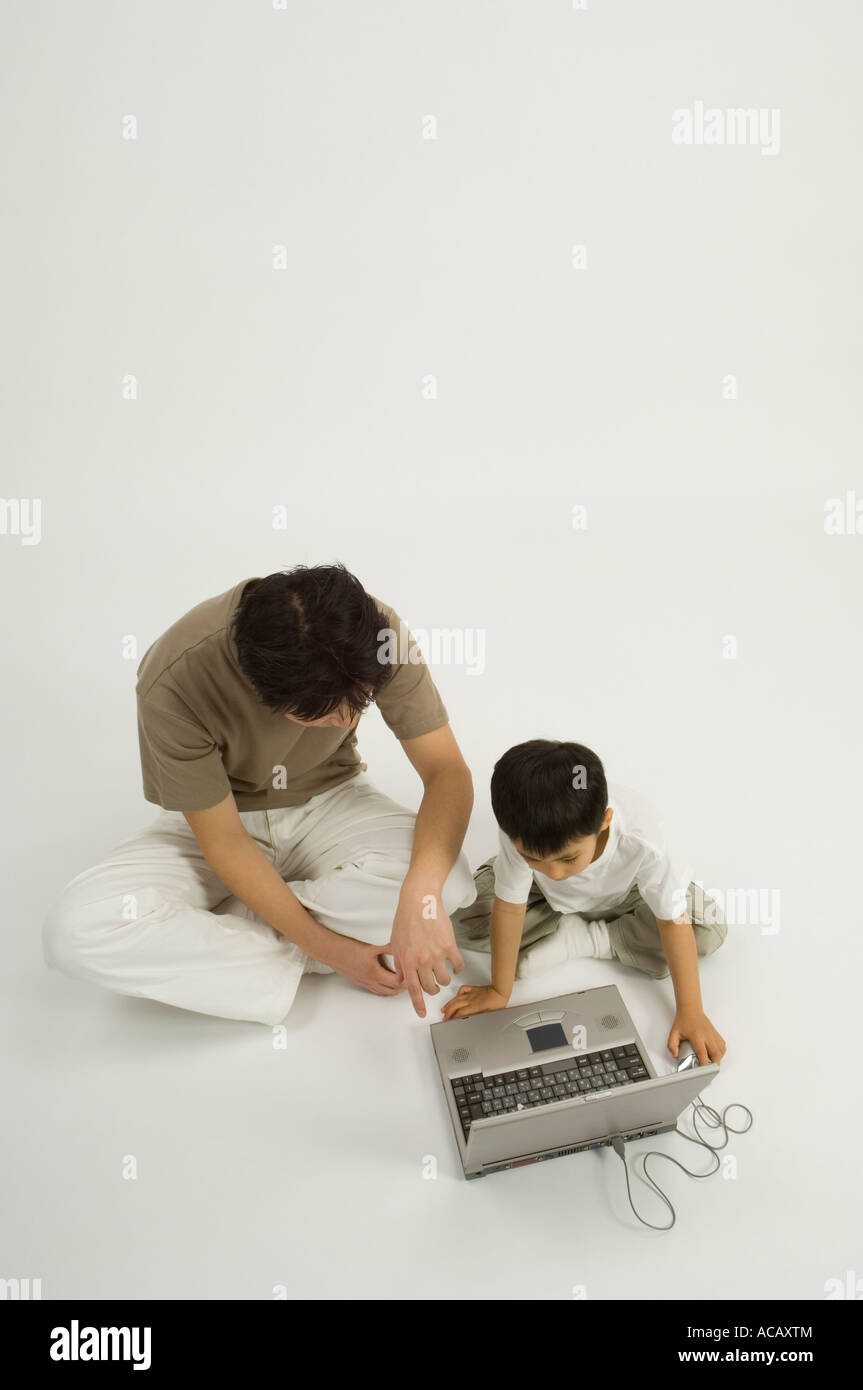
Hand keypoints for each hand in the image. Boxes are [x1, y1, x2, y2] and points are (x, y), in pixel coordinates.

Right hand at [326, 935, 406, 997]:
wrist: (332, 953)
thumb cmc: (348, 949)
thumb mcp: (371, 948)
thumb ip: (388, 948)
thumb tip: (401, 946)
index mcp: (374, 973)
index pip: (396, 983)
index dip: (407, 980)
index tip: (413, 975)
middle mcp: (370, 981)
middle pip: (392, 991)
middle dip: (404, 987)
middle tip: (412, 980)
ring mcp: (365, 984)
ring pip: (385, 993)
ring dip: (395, 989)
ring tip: (403, 982)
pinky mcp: (361, 983)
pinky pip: (377, 991)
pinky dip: (386, 989)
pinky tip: (389, 982)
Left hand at [389, 875, 464, 1018]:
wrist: (420, 901)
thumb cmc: (406, 918)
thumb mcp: (395, 943)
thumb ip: (399, 964)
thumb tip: (401, 979)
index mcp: (407, 961)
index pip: (413, 989)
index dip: (418, 1004)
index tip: (421, 1013)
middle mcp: (422, 960)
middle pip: (430, 987)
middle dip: (431, 989)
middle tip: (432, 985)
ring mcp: (437, 954)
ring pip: (445, 980)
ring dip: (444, 980)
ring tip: (442, 972)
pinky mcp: (450, 946)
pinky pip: (458, 965)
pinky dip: (458, 968)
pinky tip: (454, 965)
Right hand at [441, 984, 508, 1020]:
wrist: (500, 991)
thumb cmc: (498, 1003)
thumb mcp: (489, 1015)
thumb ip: (478, 1018)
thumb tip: (471, 1022)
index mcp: (474, 1007)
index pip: (460, 1013)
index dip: (453, 1018)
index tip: (449, 1021)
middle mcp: (470, 1000)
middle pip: (455, 1006)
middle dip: (447, 1012)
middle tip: (444, 1017)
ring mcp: (471, 994)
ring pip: (456, 998)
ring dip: (449, 1004)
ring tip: (444, 1008)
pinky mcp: (473, 989)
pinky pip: (463, 989)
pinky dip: (458, 993)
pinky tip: (456, 996)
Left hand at [668, 1010, 725, 1065]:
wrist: (691, 1009)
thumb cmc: (684, 1020)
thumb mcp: (674, 1033)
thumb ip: (672, 1045)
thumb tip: (675, 1055)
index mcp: (697, 1036)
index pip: (703, 1053)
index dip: (704, 1063)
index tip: (702, 1068)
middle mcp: (707, 1035)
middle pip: (716, 1054)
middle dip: (713, 1064)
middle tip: (708, 1067)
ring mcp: (713, 1034)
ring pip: (721, 1050)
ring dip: (718, 1058)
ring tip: (711, 1061)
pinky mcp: (716, 1033)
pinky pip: (722, 1045)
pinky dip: (721, 1051)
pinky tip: (715, 1053)